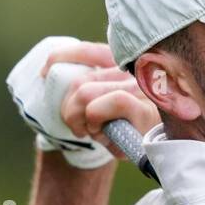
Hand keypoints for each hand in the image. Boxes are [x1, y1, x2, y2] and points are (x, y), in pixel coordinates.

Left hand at [41, 43, 159, 161]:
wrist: (160, 153)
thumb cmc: (130, 129)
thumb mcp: (112, 104)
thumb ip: (95, 86)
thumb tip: (54, 75)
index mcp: (125, 66)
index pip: (89, 52)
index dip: (62, 58)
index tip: (45, 74)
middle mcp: (133, 71)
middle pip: (79, 81)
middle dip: (69, 109)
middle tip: (78, 128)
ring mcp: (139, 88)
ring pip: (85, 93)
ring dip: (80, 119)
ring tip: (93, 132)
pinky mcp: (143, 109)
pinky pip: (103, 106)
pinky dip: (95, 120)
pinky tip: (103, 133)